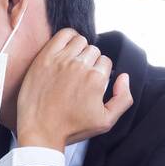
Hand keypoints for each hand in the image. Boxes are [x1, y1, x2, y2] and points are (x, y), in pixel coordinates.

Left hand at [15, 29, 132, 150]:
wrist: (40, 131)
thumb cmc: (71, 128)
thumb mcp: (106, 121)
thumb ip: (123, 98)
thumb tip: (124, 77)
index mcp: (96, 79)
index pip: (106, 62)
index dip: (100, 71)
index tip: (90, 81)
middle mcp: (80, 66)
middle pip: (94, 51)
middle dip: (90, 61)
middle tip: (80, 76)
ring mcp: (62, 60)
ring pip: (81, 41)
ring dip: (80, 50)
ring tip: (72, 64)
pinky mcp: (45, 57)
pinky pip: (63, 34)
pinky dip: (69, 37)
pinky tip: (66, 49)